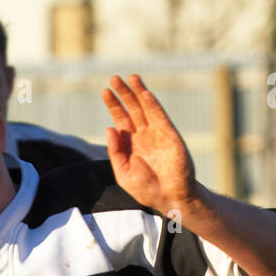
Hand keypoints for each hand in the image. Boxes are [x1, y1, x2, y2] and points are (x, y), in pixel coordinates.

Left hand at [102, 74, 196, 214]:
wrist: (170, 197)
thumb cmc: (146, 189)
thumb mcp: (123, 173)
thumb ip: (115, 152)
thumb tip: (110, 128)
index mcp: (131, 144)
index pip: (121, 120)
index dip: (114, 105)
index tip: (106, 92)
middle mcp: (144, 136)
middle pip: (132, 109)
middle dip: (123, 94)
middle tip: (114, 78)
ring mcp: (157, 134)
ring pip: (145, 108)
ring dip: (137, 92)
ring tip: (130, 77)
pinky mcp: (169, 135)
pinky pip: (159, 116)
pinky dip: (152, 104)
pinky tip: (144, 93)